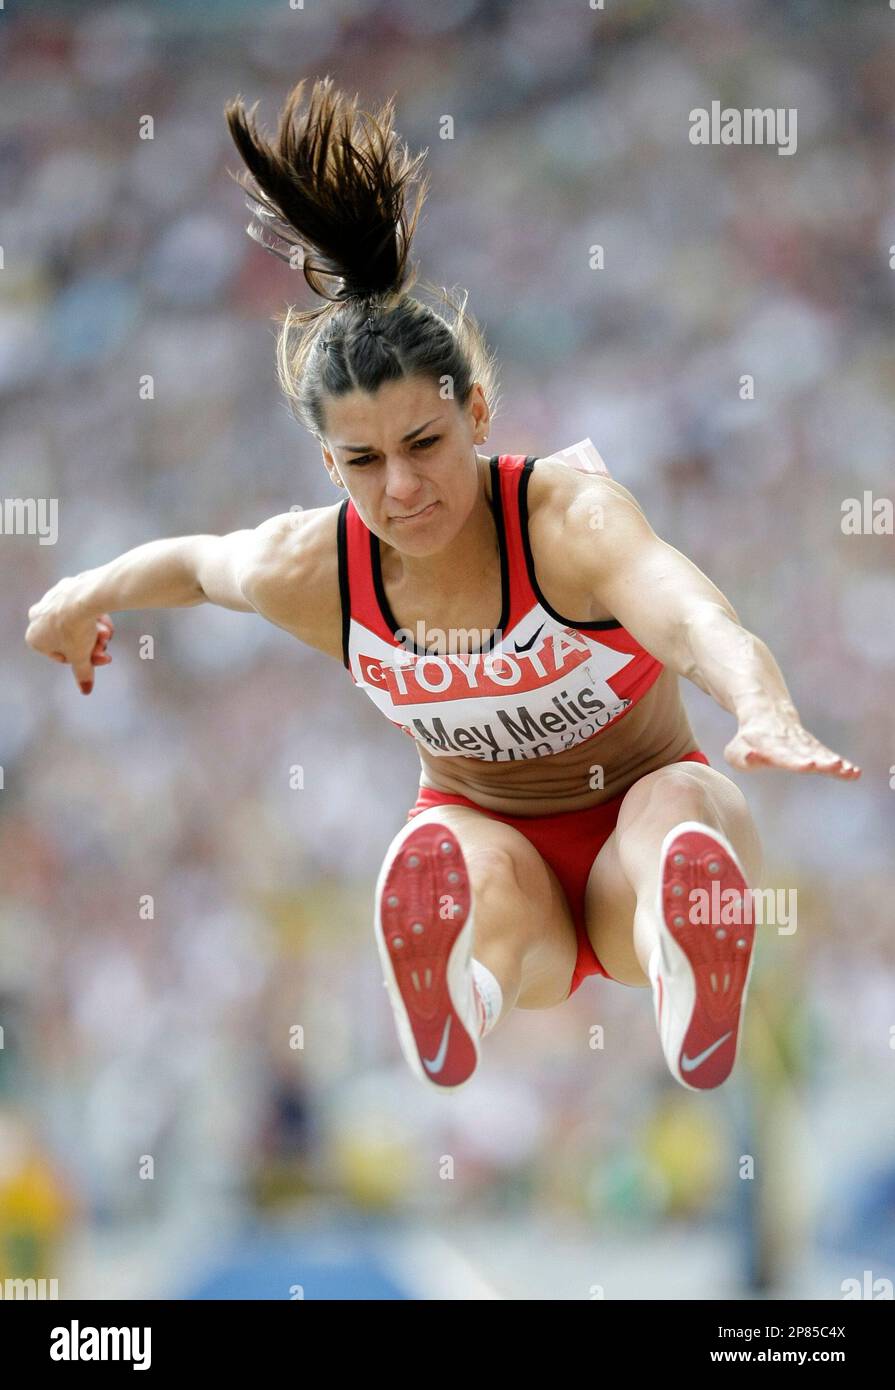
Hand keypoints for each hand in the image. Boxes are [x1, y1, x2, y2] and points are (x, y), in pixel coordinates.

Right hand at [25, 576, 113, 694]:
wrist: (84, 597)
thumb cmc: (76, 629)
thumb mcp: (81, 656)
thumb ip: (83, 674)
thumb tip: (86, 690)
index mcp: (34, 638)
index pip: (62, 655)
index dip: (83, 659)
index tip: (99, 658)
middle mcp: (36, 619)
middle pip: (71, 639)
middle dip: (91, 645)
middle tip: (106, 648)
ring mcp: (49, 602)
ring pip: (78, 623)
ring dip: (95, 631)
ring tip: (107, 632)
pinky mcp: (64, 588)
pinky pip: (81, 608)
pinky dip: (94, 615)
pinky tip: (104, 618)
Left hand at [724, 704, 859, 778]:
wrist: (766, 710)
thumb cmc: (748, 740)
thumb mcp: (736, 751)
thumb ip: (742, 757)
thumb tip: (752, 756)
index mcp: (768, 744)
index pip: (782, 754)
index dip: (794, 760)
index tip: (808, 765)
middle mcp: (789, 743)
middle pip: (806, 753)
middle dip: (820, 761)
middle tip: (834, 766)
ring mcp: (803, 744)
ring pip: (820, 754)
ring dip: (834, 764)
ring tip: (849, 771)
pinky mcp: (813, 747)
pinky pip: (827, 756)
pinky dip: (840, 765)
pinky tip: (854, 773)